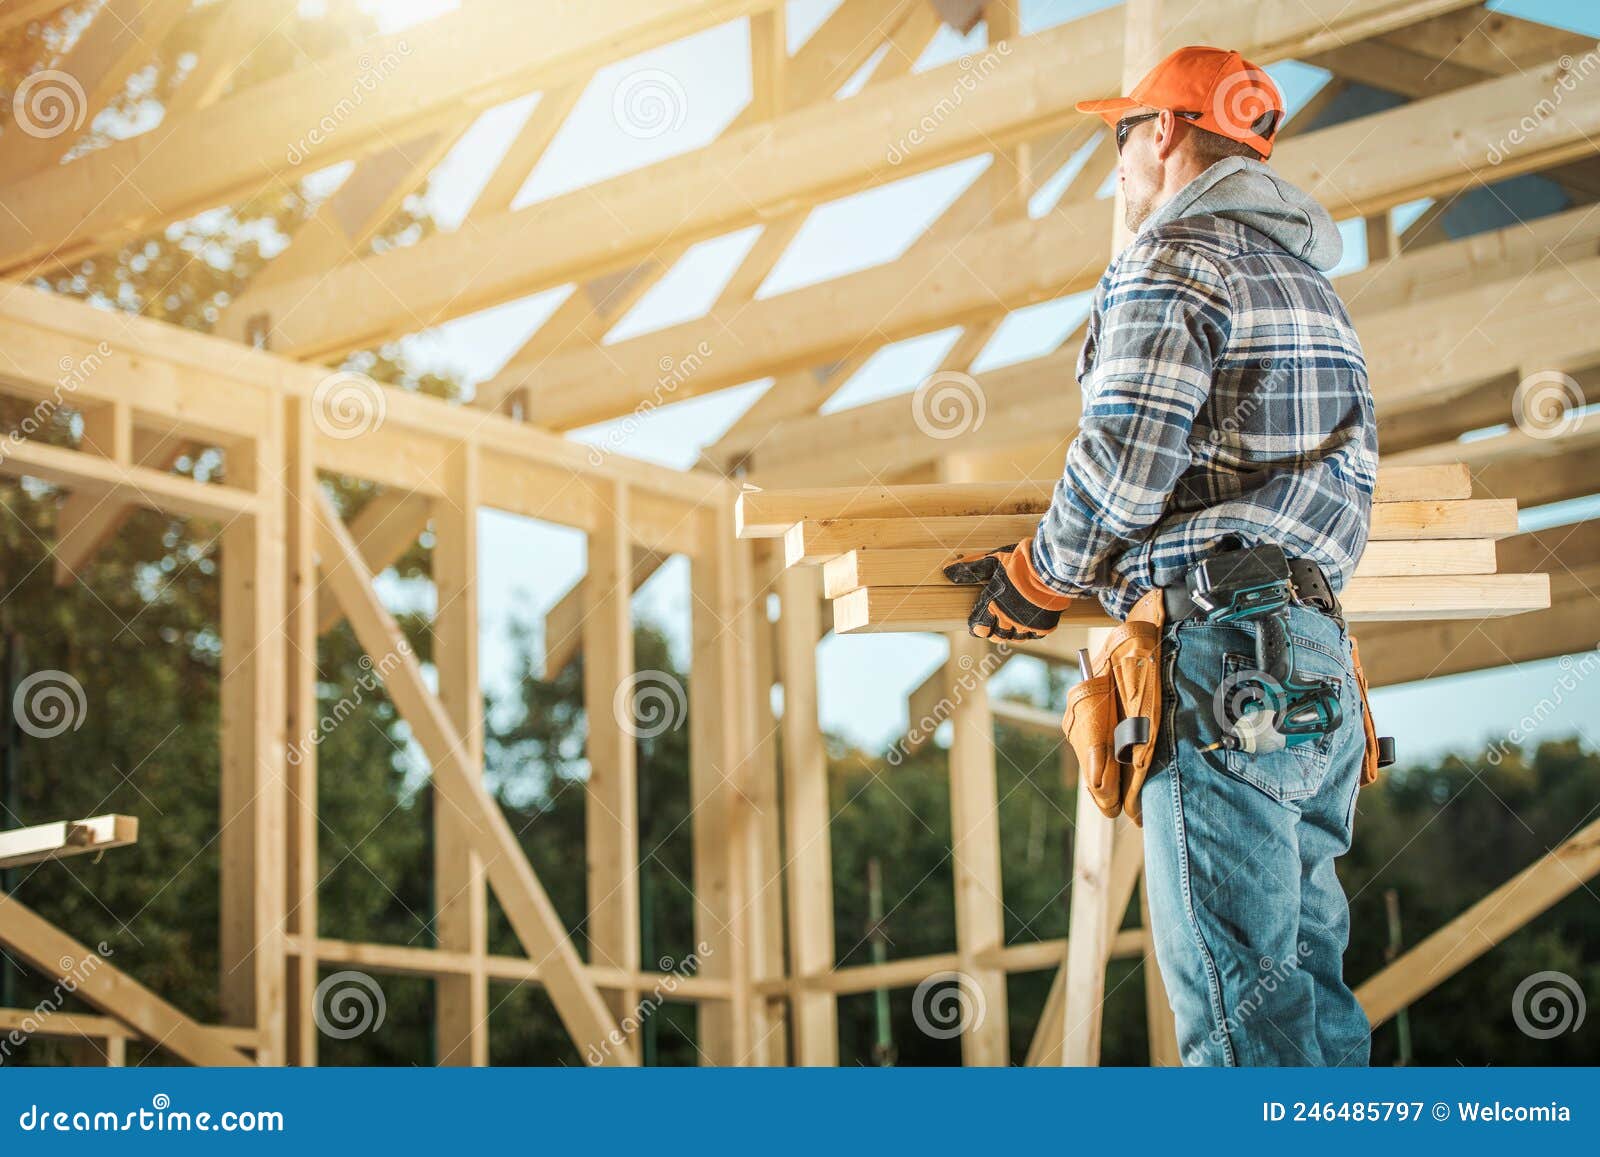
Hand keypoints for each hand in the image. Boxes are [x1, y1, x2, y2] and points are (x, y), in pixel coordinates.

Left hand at [943, 538, 1073, 640]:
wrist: (1052, 566)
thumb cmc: (1021, 561)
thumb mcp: (993, 560)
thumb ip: (971, 569)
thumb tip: (947, 571)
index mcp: (993, 605)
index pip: (979, 627)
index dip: (978, 627)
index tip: (978, 625)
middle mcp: (1008, 619)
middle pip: (997, 636)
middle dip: (994, 631)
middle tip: (996, 624)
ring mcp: (1026, 624)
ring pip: (1015, 638)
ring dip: (1012, 633)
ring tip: (1013, 624)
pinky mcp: (1044, 625)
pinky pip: (1034, 636)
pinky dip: (1031, 632)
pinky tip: (1030, 623)